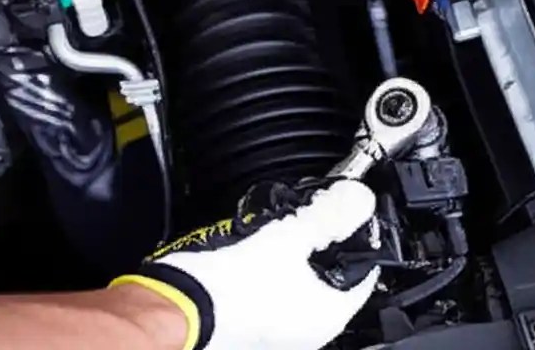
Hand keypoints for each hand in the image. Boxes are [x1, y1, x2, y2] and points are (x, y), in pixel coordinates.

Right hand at [112, 180, 380, 349]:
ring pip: (297, 288)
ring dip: (292, 261)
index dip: (361, 240)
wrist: (169, 309)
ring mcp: (274, 337)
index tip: (351, 218)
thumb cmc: (226, 287)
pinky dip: (268, 276)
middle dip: (323, 248)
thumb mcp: (289, 236)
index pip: (366, 276)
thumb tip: (358, 198)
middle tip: (313, 220)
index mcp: (326, 318)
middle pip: (330, 280)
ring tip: (279, 233)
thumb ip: (328, 214)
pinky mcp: (246, 332)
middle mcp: (304, 335)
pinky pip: (270, 298)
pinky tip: (253, 256)